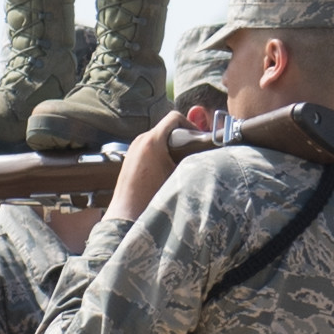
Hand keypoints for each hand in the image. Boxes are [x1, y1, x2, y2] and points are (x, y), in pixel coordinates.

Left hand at [107, 102, 202, 236]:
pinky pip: (148, 147)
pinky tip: (166, 170)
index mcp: (152, 141)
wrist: (126, 216)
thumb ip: (191, 162)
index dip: (190, 125)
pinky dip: (160, 152)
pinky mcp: (129, 158)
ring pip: (158, 138)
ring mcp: (133, 148)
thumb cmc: (151, 199)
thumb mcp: (177, 177)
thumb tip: (207, 155)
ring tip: (180, 163)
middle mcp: (140, 140)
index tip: (198, 139)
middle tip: (193, 152)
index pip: (175, 118)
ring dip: (170, 145)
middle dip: (181, 137)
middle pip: (167, 128)